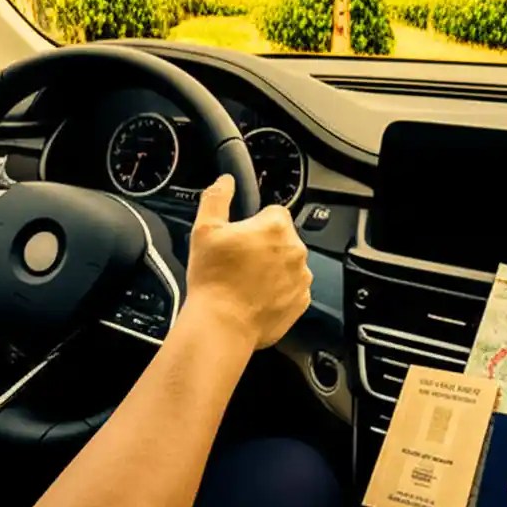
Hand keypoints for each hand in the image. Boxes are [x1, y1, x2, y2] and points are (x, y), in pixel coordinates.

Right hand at [185, 174, 311, 349]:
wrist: (221, 325)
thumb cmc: (213, 279)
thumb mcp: (204, 230)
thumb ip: (217, 198)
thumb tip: (226, 182)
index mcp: (276, 227)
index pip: (273, 211)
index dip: (254, 222)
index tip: (240, 237)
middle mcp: (295, 251)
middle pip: (282, 238)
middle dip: (264, 246)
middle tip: (238, 261)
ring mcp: (301, 278)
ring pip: (288, 263)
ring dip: (273, 268)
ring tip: (245, 282)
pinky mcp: (301, 302)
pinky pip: (292, 289)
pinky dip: (278, 291)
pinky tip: (255, 297)